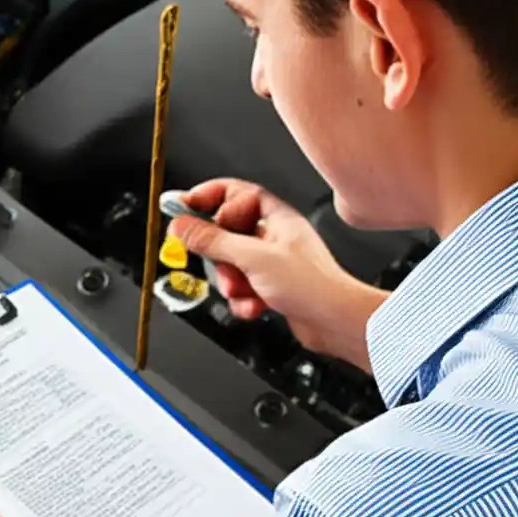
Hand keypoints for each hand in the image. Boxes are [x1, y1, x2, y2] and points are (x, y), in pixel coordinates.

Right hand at [169, 179, 387, 370]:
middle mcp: (273, 235)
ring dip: (232, 282)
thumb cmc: (312, 285)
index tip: (183, 207)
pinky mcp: (271, 286)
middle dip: (219, 255)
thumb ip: (213, 241)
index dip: (207, 197)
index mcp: (274, 216)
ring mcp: (272, 261)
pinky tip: (255, 306)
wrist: (335, 322)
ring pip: (231, 264)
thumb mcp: (252, 258)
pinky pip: (242, 287)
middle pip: (226, 233)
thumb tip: (182, 225)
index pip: (234, 194)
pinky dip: (243, 300)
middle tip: (218, 262)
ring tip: (242, 289)